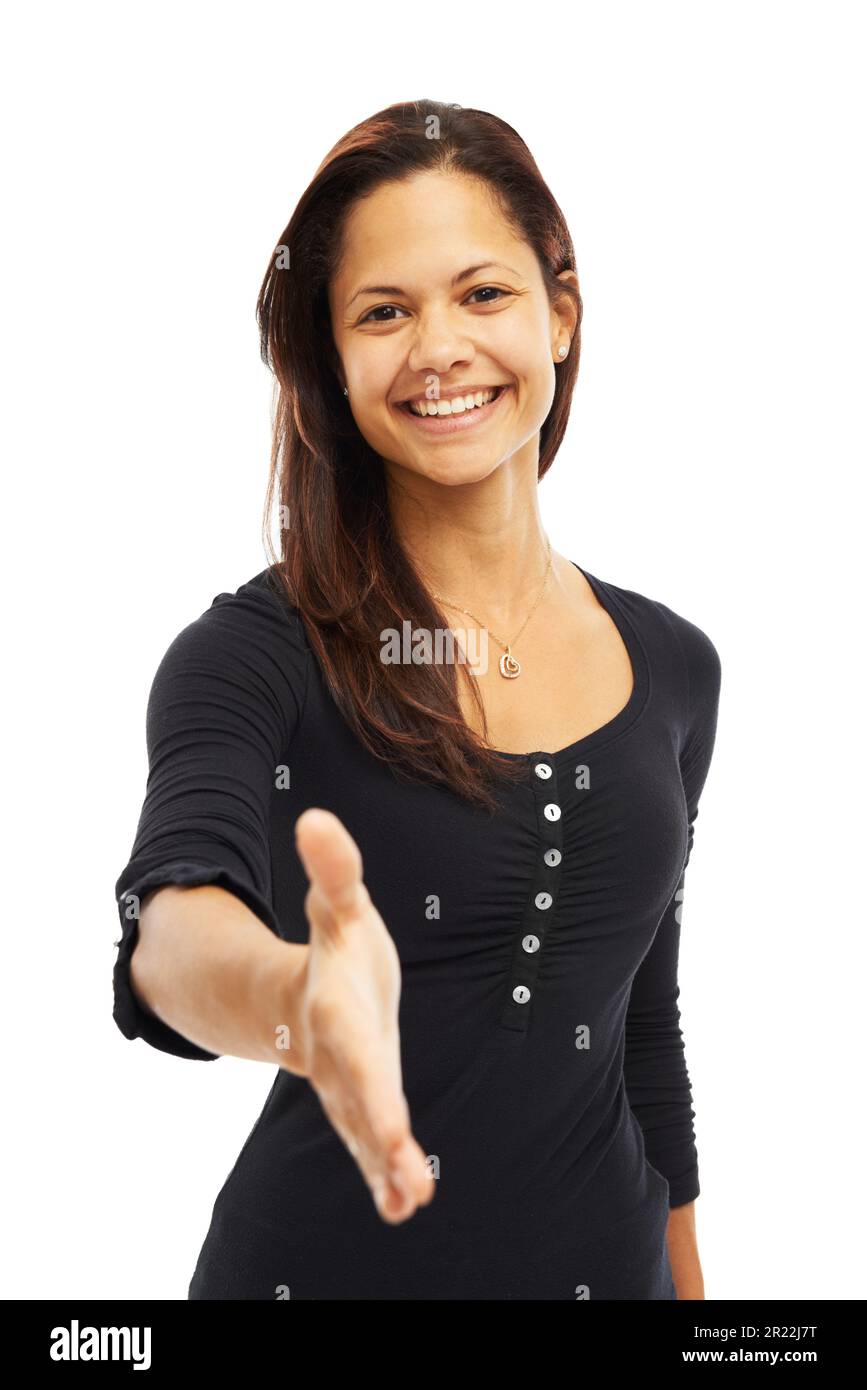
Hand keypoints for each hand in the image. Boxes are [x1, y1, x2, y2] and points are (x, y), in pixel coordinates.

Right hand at [289, 806, 434, 1225]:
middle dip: (382, 1140)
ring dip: (385, 1168)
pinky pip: (373, 1142)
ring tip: (410, 1203)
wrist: (309, 991)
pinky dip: (386, 1172)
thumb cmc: (336, 945)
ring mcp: (350, 1087)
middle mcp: (340, 1058)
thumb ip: (334, 869)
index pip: (358, 1052)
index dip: (373, 1086)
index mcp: (336, 1011)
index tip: (393, 1127)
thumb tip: (316, 817)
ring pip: (366, 1131)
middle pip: (361, 1101)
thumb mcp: (338, 905)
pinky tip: (408, 1202)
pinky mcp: (365, 1103)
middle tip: (409, 1181)